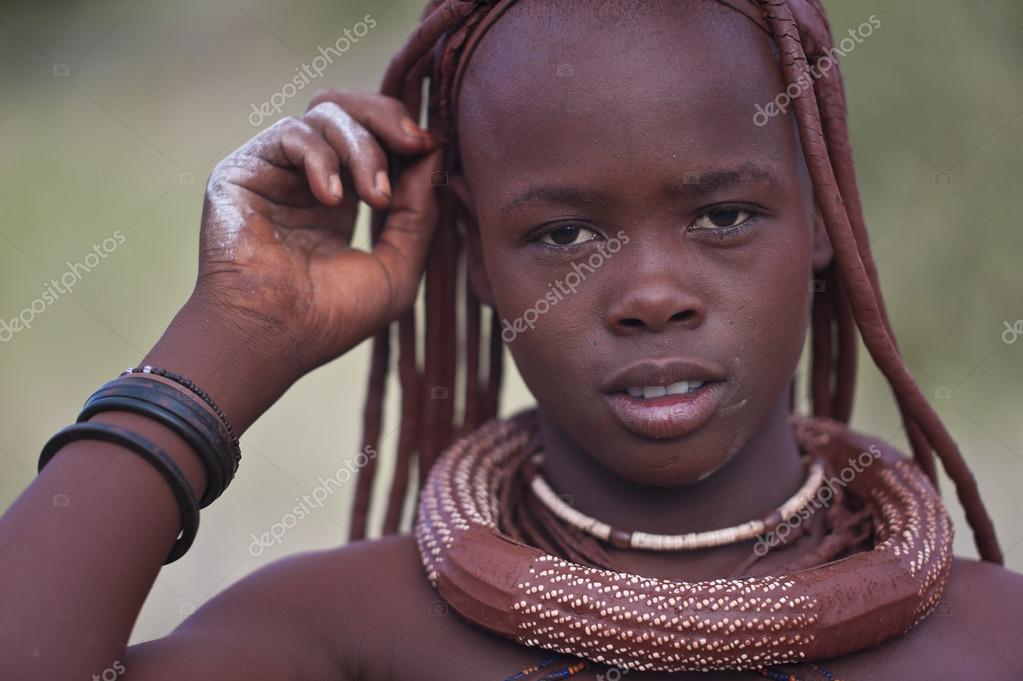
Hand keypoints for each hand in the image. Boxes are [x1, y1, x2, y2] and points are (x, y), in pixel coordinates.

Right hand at [194, 89, 439, 375]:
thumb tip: (435, 153)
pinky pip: (291, 132)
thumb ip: (420, 213)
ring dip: (363, 148)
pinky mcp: (244, 168)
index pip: (375, 141)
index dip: (405, 137)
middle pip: (351, 112)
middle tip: (414, 142)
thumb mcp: (397, 268)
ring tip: (378, 197)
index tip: (431, 147)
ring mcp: (274, 171)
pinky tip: (330, 199)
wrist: (273, 337)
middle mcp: (305, 178)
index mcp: (340, 200)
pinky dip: (321, 157)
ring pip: (326, 115)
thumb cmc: (332, 317)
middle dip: (389, 119)